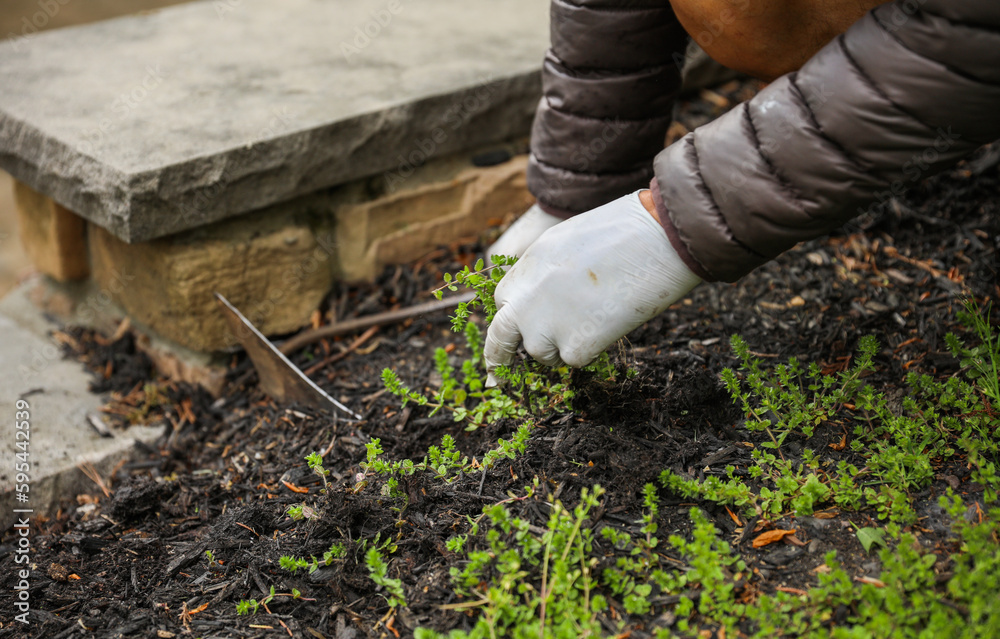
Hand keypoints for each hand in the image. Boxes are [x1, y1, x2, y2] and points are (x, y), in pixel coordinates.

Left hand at [484, 191, 700, 384]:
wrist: (656, 239)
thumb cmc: (623, 231)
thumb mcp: (566, 242)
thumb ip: (545, 273)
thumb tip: (545, 296)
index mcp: (524, 269)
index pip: (504, 304)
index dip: (518, 316)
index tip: (521, 329)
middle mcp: (524, 301)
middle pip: (500, 339)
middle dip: (499, 357)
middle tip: (498, 375)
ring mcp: (545, 328)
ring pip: (542, 354)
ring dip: (563, 347)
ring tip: (597, 315)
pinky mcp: (573, 348)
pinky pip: (575, 360)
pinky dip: (593, 349)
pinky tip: (612, 322)